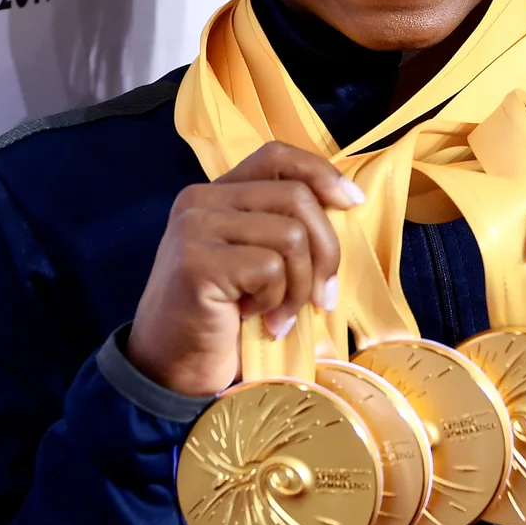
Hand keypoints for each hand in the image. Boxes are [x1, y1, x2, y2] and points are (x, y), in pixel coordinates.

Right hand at [126, 142, 363, 396]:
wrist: (172, 368)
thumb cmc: (225, 315)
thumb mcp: (257, 258)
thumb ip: (283, 224)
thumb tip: (347, 201)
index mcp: (217, 192)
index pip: (278, 156)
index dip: (322, 173)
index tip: (353, 202)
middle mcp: (200, 200)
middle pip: (296, 197)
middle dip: (326, 251)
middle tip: (322, 297)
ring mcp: (195, 228)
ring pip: (290, 235)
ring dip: (300, 286)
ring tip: (280, 314)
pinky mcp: (196, 263)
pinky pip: (270, 268)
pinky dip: (276, 301)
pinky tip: (254, 319)